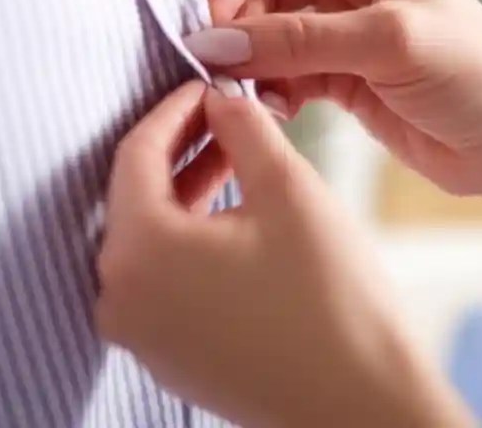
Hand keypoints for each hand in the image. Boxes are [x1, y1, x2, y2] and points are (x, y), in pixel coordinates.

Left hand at [95, 80, 472, 427]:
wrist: (361, 408)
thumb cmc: (331, 302)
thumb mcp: (289, 190)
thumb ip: (243, 128)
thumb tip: (220, 95)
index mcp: (138, 250)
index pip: (136, 152)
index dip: (174, 109)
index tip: (208, 86)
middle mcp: (119, 296)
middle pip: (136, 196)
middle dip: (180, 150)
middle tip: (225, 115)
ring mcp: (139, 334)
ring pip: (150, 239)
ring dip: (186, 194)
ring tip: (235, 159)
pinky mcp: (165, 357)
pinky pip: (162, 280)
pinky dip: (188, 242)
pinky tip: (232, 220)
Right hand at [184, 0, 481, 195]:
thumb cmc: (476, 71)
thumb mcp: (384, 40)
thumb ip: (296, 39)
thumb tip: (216, 41)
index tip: (214, 14)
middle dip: (236, 21)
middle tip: (217, 61)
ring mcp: (338, 28)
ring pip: (262, 32)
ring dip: (248, 60)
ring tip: (245, 90)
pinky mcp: (335, 76)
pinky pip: (278, 73)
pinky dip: (266, 90)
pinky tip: (277, 108)